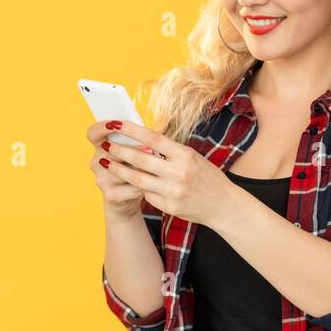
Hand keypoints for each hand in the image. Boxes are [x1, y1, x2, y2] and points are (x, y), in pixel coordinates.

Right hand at [86, 119, 156, 216]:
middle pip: (111, 151)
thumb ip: (136, 142)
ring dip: (142, 169)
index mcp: (101, 148)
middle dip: (132, 149)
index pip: (93, 133)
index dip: (100, 127)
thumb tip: (149, 136)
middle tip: (150, 149)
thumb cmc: (135, 170)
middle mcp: (97, 163)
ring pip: (123, 170)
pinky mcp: (110, 195)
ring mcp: (101, 180)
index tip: (114, 123)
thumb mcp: (134, 154)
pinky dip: (145, 185)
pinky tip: (153, 183)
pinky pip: (132, 187)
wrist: (128, 200)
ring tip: (156, 167)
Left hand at [93, 120, 233, 228]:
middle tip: (106, 145)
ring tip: (106, 162)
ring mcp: (172, 191)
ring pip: (137, 179)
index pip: (153, 138)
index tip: (115, 124)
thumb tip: (143, 140)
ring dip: (119, 169)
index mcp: (185, 155)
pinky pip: (146, 194)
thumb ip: (170, 151)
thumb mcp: (193, 158)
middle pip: (140, 159)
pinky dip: (138, 187)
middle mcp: (178, 172)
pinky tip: (131, 181)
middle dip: (119, 151)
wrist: (223, 205)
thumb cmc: (207, 177)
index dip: (132, 130)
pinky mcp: (168, 206)